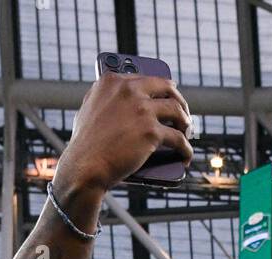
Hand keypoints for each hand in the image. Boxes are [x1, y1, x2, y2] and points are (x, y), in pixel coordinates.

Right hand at [58, 73, 192, 198]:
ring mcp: (142, 109)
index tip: (168, 94)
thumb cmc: (84, 146)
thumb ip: (104, 100)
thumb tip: (115, 101)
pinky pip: (178, 139)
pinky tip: (186, 155)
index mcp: (112, 81)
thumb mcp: (87, 110)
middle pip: (166, 87)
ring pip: (177, 110)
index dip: (160, 88)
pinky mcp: (151, 132)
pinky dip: (185, 148)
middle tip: (183, 113)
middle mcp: (128, 90)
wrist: (85, 168)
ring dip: (186, 122)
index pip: (145, 77)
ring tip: (187, 132)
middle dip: (178, 100)